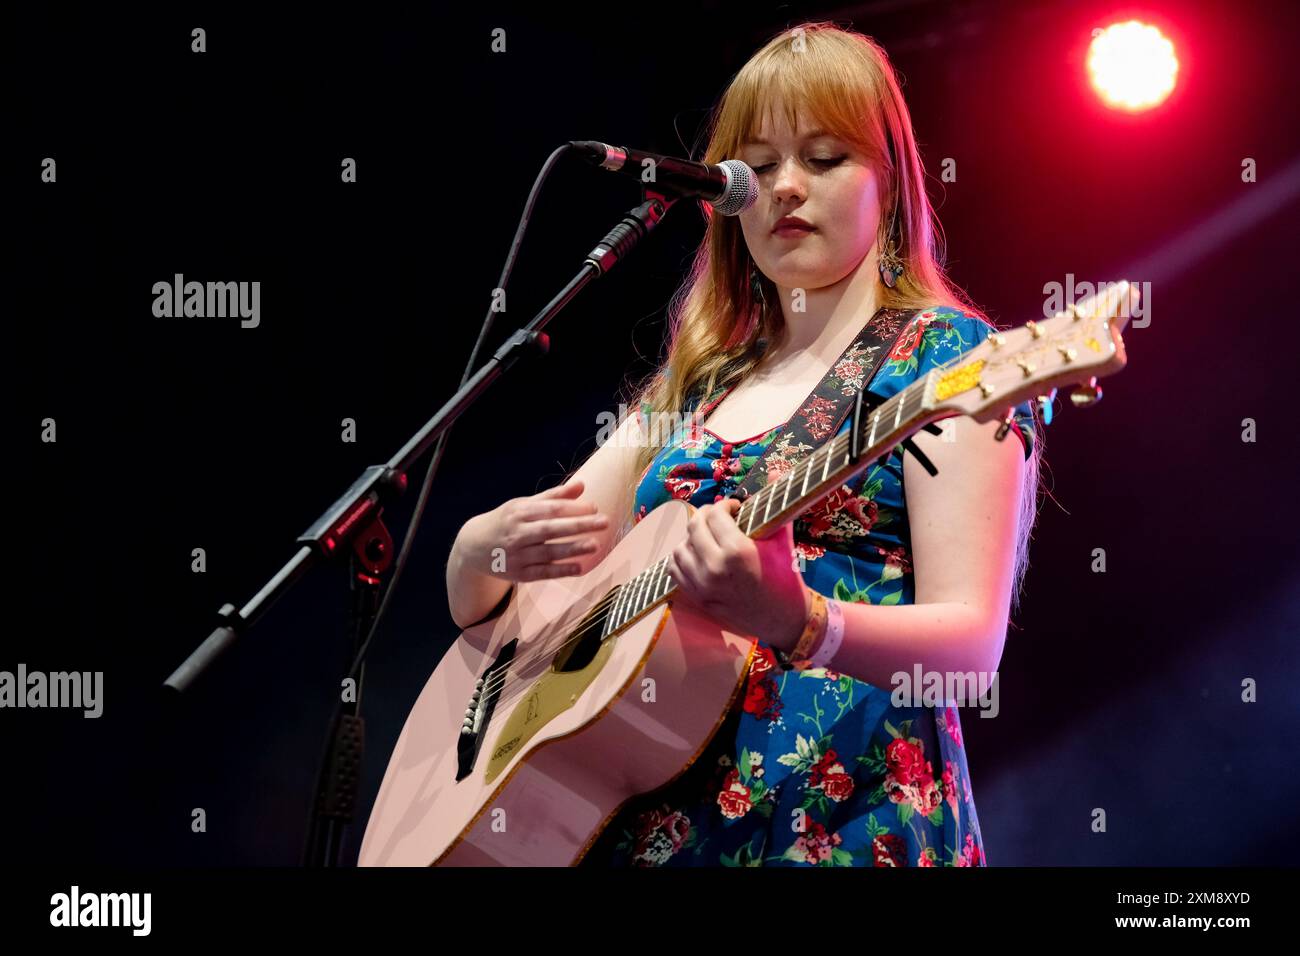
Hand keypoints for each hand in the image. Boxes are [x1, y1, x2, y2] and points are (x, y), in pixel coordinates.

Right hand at [459, 478, 609, 582]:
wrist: (473, 546)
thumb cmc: (506, 521)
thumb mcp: (524, 505)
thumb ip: (554, 496)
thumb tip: (582, 485)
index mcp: (520, 513)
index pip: (550, 509)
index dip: (573, 508)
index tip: (595, 507)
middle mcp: (518, 533)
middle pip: (551, 529)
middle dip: (579, 525)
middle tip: (604, 522)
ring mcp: (517, 555)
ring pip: (548, 552)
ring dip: (573, 549)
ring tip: (595, 545)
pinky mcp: (519, 574)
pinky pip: (543, 572)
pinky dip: (561, 570)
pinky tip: (580, 567)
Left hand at [664, 497, 810, 650]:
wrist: (784, 619)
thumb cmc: (786, 576)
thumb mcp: (783, 538)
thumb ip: (776, 502)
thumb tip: (778, 469)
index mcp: (737, 551)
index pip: (715, 514)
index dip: (725, 506)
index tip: (735, 509)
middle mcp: (715, 568)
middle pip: (694, 526)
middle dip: (707, 517)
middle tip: (721, 519)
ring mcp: (703, 586)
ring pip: (680, 547)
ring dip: (693, 537)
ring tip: (711, 538)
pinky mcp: (697, 598)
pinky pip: (675, 569)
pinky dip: (683, 558)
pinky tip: (699, 555)